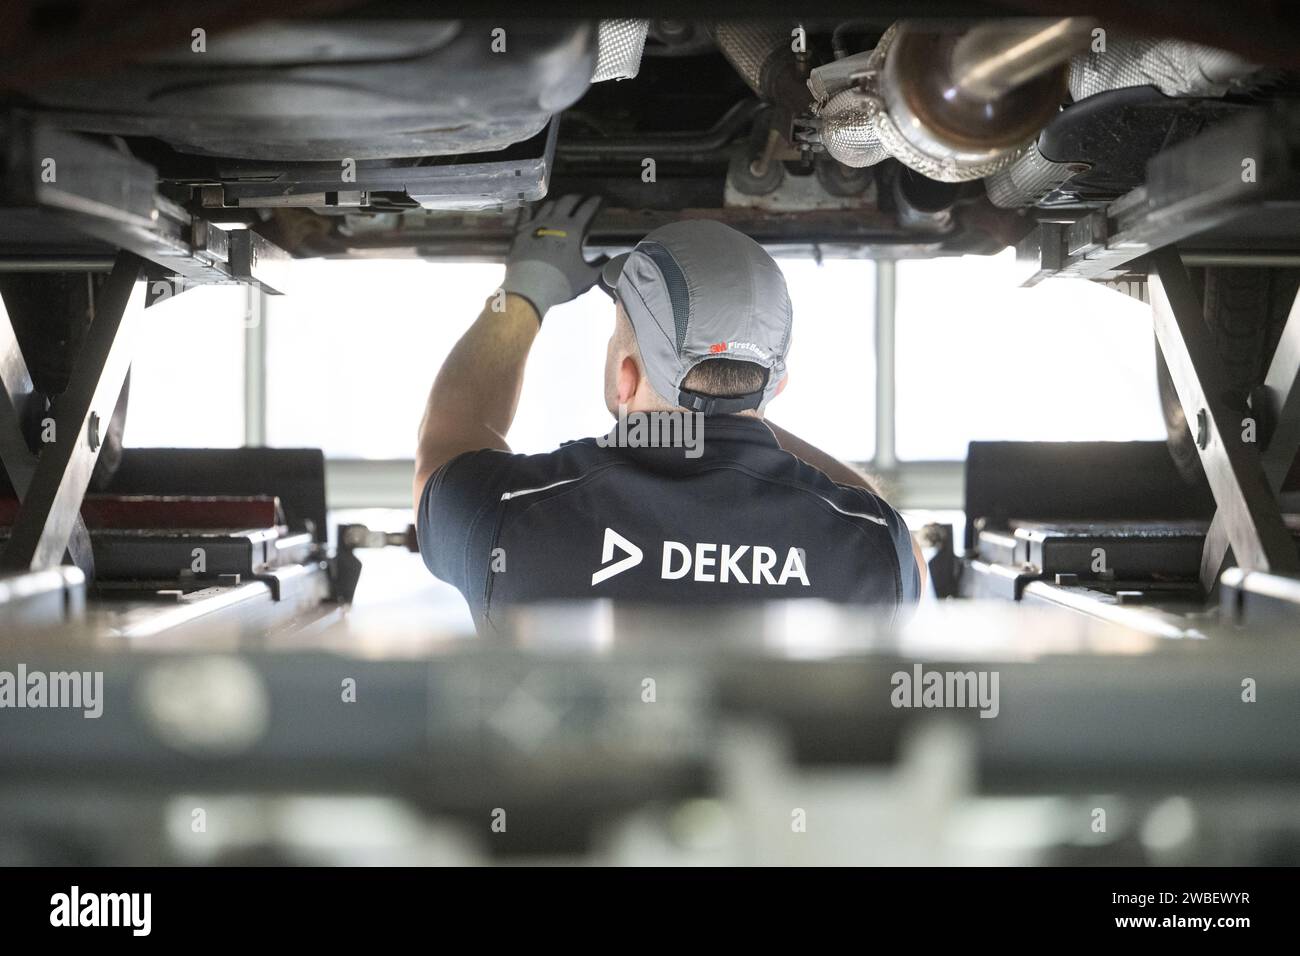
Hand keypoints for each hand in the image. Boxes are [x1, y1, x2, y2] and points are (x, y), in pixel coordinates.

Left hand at [501, 194, 603, 320]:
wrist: (529, 288)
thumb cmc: (561, 283)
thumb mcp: (587, 278)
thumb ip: (601, 267)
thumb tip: (613, 261)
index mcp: (573, 230)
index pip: (587, 209)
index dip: (594, 202)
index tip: (598, 198)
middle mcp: (555, 222)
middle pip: (567, 201)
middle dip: (576, 197)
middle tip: (581, 198)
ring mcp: (536, 225)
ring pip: (548, 205)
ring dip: (557, 202)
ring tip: (560, 204)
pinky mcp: (520, 232)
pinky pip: (526, 214)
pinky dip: (531, 209)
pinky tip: (531, 207)